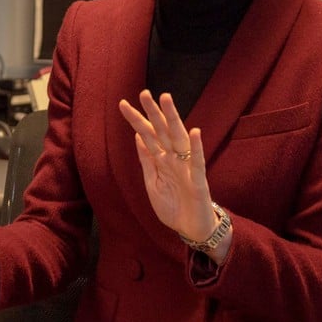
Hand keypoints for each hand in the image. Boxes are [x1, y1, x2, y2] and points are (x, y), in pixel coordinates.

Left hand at [118, 90, 219, 245]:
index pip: (147, 135)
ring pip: (179, 138)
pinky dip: (195, 148)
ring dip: (173, 119)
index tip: (123, 104)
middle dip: (153, 112)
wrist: (191, 229)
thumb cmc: (173, 206)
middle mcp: (174, 158)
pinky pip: (197, 162)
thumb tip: (138, 137)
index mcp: (161, 159)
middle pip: (162, 131)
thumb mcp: (152, 183)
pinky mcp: (198, 180)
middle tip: (144, 93)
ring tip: (166, 100)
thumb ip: (147, 160)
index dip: (136, 120)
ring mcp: (186, 167)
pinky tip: (193, 132)